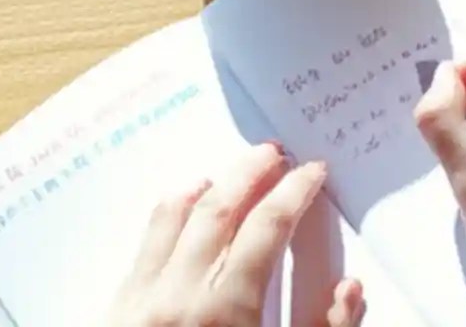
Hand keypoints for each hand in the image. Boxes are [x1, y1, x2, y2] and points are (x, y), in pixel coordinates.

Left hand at [107, 143, 365, 326]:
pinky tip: (186, 202)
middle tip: (277, 153)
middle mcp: (180, 294)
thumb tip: (349, 289)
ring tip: (235, 170)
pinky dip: (171, 211)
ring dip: (210, 184)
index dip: (296, 191)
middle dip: (253, 171)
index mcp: (228, 310)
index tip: (314, 172)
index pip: (268, 226)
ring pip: (175, 215)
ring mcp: (141, 299)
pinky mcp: (116, 309)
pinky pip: (146, 241)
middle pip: (220, 206)